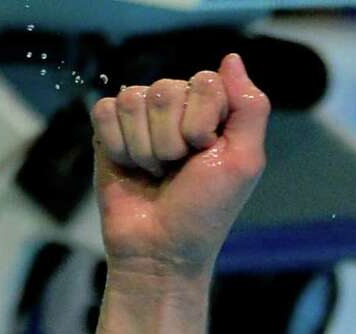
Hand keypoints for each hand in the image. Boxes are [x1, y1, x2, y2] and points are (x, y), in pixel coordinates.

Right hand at [91, 53, 269, 280]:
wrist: (160, 252)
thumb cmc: (204, 213)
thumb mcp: (243, 163)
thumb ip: (250, 107)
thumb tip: (231, 58)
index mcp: (211, 111)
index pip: (204, 81)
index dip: (202, 123)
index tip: (205, 155)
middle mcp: (176, 109)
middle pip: (165, 89)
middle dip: (170, 141)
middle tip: (176, 172)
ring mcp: (141, 120)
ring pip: (133, 99)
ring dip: (144, 149)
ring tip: (154, 175)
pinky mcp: (109, 134)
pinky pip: (105, 111)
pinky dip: (118, 147)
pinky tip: (130, 169)